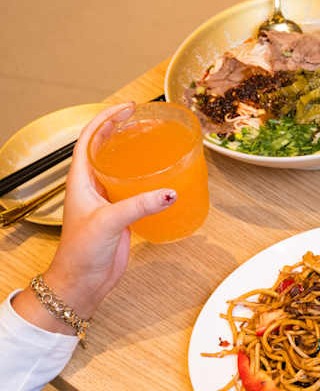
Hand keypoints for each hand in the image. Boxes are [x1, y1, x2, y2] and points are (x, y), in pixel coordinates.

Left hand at [12, 104, 176, 333]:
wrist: (82, 282)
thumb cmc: (80, 253)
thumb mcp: (109, 223)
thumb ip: (139, 206)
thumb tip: (168, 192)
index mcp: (80, 181)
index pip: (88, 139)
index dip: (105, 120)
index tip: (126, 109)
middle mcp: (93, 186)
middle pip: (104, 148)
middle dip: (121, 129)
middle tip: (143, 118)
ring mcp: (107, 199)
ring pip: (120, 166)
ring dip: (134, 151)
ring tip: (154, 140)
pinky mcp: (122, 213)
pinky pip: (135, 187)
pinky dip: (148, 177)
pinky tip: (163, 178)